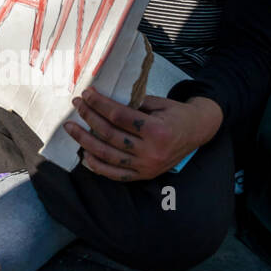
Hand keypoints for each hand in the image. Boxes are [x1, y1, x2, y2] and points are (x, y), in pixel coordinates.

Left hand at [63, 89, 222, 181]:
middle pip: (109, 135)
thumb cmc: (176, 114)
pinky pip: (115, 174)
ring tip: (71, 128)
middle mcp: (151, 151)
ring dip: (85, 141)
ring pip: (107, 155)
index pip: (119, 117)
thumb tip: (103, 100)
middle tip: (77, 106)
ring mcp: (146, 166)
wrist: (198, 132)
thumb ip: (133, 104)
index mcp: (157, 130)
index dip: (99, 104)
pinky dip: (97, 165)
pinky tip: (84, 154)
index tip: (86, 94)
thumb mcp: (158, 103)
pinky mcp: (143, 175)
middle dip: (89, 118)